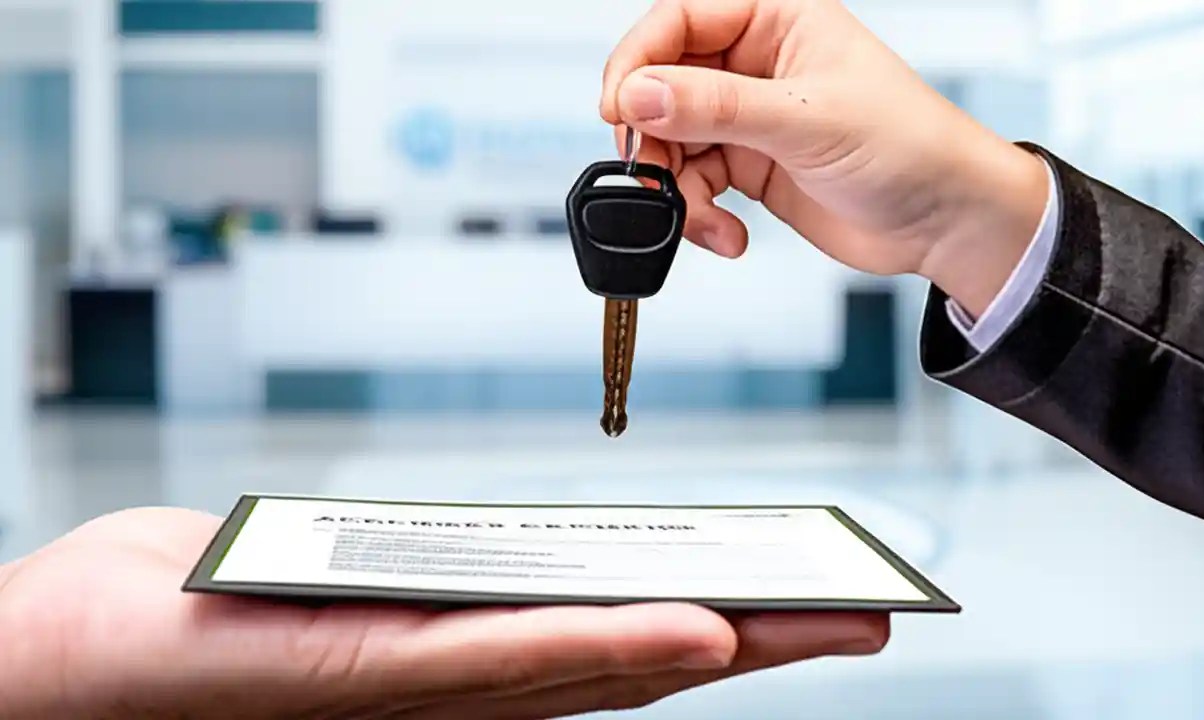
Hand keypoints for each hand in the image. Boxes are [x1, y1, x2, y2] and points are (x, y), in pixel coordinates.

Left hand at [0, 508, 888, 718]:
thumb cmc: (173, 614)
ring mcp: (414, 691)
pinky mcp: (362, 681)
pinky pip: (497, 661)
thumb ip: (406, 575)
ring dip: (708, 644)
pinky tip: (683, 632)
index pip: (598, 638)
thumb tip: (470, 559)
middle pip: (624, 662)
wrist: (39, 666)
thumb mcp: (321, 571)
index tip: (792, 597)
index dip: (708, 622)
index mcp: (444, 656)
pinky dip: (601, 650)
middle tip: (860, 615)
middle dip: (752, 640)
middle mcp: (447, 689)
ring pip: (587, 667)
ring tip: (805, 620)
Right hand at [601, 0, 1049, 317]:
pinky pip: (694, 184)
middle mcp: (757, 63)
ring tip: (704, 218)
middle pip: (663, 84)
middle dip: (653, 135)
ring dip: (676, 187)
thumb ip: (716, 106)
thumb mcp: (807, 119)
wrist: (947, 223)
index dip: (638, 60)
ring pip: (672, 141)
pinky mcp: (751, 167)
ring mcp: (751, 118)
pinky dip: (699, 215)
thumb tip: (639, 94)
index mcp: (778, 19)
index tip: (619, 107)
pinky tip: (728, 234)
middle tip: (653, 171)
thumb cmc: (912, 148)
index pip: (678, 20)